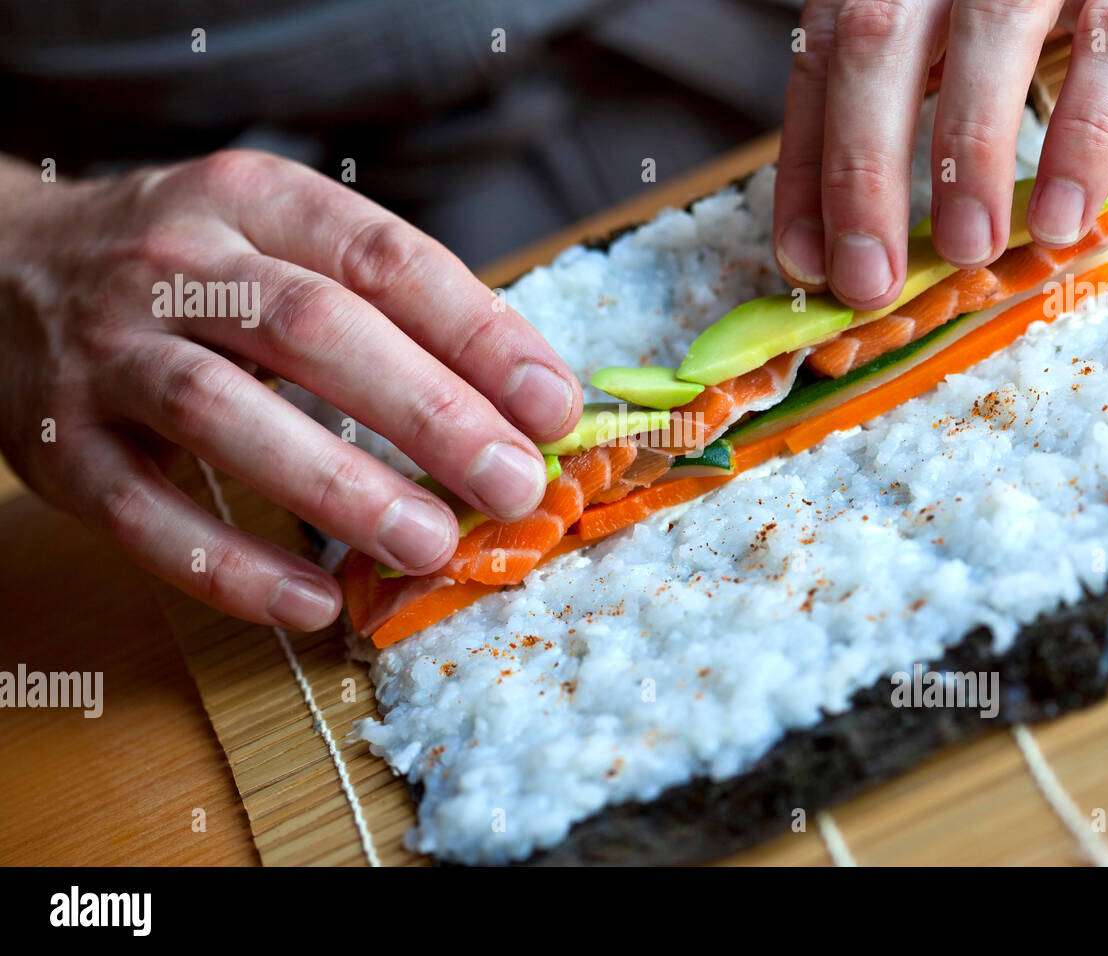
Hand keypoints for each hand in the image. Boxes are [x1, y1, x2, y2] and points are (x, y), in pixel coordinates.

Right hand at [0, 150, 581, 629]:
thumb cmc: (189, 270)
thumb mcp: (278, 241)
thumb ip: (387, 308)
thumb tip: (524, 400)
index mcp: (253, 201)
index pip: (384, 257)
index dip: (479, 334)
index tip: (554, 406)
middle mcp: (176, 263)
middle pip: (314, 330)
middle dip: (429, 410)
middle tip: (516, 482)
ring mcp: (107, 351)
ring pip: (225, 413)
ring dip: (338, 487)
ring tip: (432, 543)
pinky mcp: (58, 444)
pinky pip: (145, 514)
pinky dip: (229, 567)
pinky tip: (311, 604)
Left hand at [773, 0, 1107, 306]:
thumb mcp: (944, 39)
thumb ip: (891, 114)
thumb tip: (840, 245)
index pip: (821, 62)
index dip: (806, 167)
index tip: (806, 264)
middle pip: (876, 46)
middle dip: (863, 176)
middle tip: (871, 282)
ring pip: (989, 37)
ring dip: (968, 161)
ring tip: (966, 251)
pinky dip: (1081, 143)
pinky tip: (1060, 218)